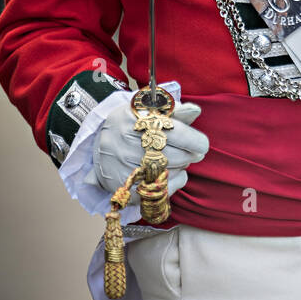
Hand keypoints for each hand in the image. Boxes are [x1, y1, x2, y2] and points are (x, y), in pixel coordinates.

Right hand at [92, 99, 208, 196]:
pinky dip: (171, 183)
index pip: (176, 134)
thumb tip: (196, 110)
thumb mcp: (149, 109)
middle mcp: (128, 145)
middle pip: (175, 156)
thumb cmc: (132, 123)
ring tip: (179, 160)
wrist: (99, 142)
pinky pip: (158, 190)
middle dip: (190, 155)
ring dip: (181, 167)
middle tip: (194, 153)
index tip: (202, 144)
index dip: (195, 141)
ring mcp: (124, 168)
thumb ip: (174, 110)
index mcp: (137, 121)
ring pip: (168, 174)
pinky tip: (171, 174)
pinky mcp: (123, 187)